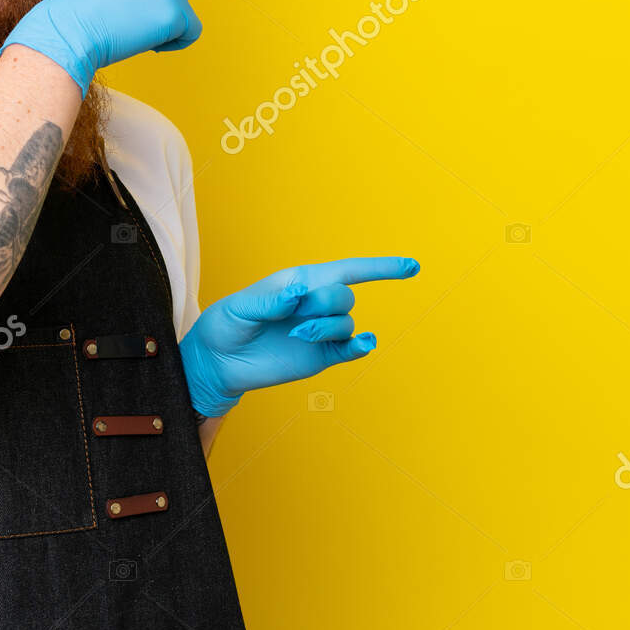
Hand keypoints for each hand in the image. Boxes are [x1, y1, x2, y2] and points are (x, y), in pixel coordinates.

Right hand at [0, 0, 259, 97]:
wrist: (66, 29)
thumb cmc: (78, 8)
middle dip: (158, 13)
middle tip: (122, 16)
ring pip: (184, 18)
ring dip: (161, 29)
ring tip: (126, 25)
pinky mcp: (175, 11)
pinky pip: (188, 34)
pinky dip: (171, 43)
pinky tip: (142, 38)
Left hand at [178, 256, 421, 417]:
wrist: (218, 363)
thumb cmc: (225, 326)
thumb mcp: (240, 308)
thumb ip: (270, 300)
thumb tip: (299, 292)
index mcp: (301, 282)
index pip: (348, 270)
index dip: (380, 268)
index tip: (411, 266)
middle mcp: (315, 305)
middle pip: (345, 297)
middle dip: (326, 305)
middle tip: (296, 321)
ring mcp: (320, 332)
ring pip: (345, 324)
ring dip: (326, 328)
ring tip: (296, 336)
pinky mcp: (320, 357)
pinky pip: (349, 350)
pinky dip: (359, 347)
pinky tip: (364, 344)